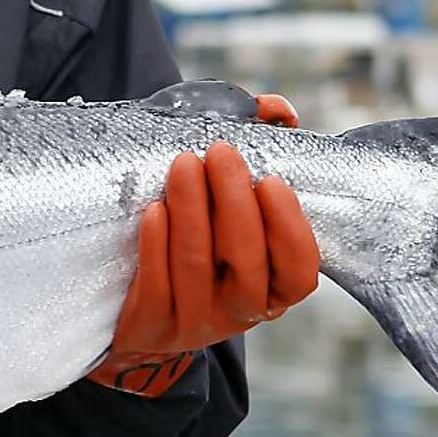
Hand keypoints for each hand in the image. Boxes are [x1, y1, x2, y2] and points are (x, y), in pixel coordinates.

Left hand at [88, 93, 320, 397]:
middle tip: (220, 152)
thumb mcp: (231, 204)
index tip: (270, 180)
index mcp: (272, 287)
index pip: (299, 270)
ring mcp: (197, 322)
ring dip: (191, 210)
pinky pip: (157, 286)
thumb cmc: (198, 240)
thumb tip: (279, 111)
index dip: (289, 227)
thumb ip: (262, 150)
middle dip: (234, 201)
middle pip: (247, 260)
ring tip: (184, 164)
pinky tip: (155, 209)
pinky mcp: (154, 326)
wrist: (138, 308)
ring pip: (197, 266)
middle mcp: (241, 310)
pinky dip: (156, 244)